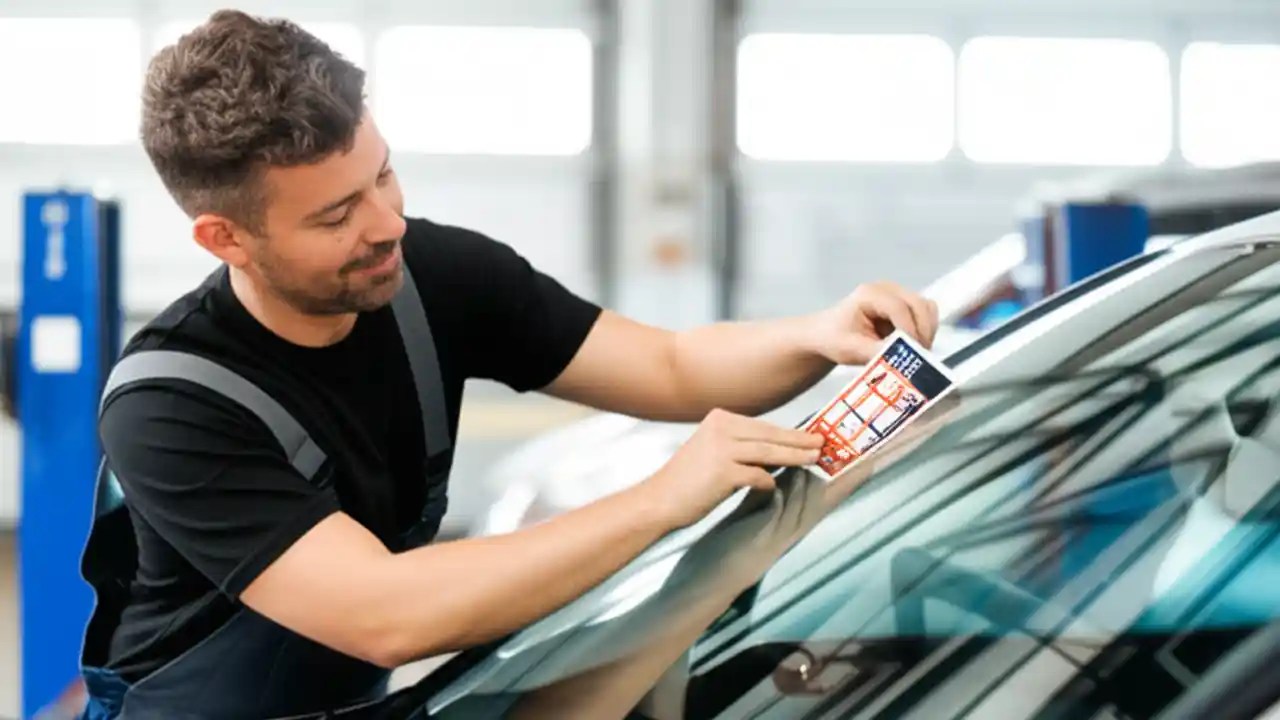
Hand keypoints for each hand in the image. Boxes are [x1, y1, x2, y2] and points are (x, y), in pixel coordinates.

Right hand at [641, 409, 823, 528]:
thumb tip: (778, 449)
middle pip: (770, 435)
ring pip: (769, 453)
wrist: (659, 500)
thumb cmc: (688, 480)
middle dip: (799, 441)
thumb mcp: (712, 449)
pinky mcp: (723, 473)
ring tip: (814, 459)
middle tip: (822, 444)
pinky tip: (773, 486)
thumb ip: (741, 445)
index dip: (788, 432)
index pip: (762, 425)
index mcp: (719, 419)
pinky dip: (767, 482)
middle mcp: (720, 428)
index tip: (809, 435)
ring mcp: (721, 449)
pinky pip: (757, 476)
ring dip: (795, 457)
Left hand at [806, 282, 938, 366]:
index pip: (898, 308)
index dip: (909, 331)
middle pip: (918, 304)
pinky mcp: (905, 304)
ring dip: (926, 331)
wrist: (827, 334)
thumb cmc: (835, 339)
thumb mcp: (852, 350)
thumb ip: (878, 353)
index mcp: (869, 294)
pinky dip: (925, 330)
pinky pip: (925, 314)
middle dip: (922, 332)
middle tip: (919, 357)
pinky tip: (913, 345)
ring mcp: (898, 294)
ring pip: (926, 308)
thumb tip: (904, 359)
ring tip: (916, 352)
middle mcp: (886, 289)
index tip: (912, 354)